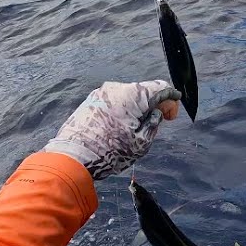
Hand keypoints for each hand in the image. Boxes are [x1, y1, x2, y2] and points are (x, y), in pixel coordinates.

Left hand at [44, 80, 181, 179]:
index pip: (161, 87)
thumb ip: (154, 123)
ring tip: (137, 127)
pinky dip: (122, 110)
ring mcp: (101, 93)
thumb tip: (156, 113)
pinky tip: (121, 125)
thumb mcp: (142, 142)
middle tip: (158, 121)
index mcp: (133, 95)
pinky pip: (114, 101)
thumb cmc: (111, 151)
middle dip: (154, 105)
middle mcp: (117, 88)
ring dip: (137, 108)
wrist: (74, 157)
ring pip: (127, 97)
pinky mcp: (90, 101)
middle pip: (144, 91)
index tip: (171, 115)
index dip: (171, 100)